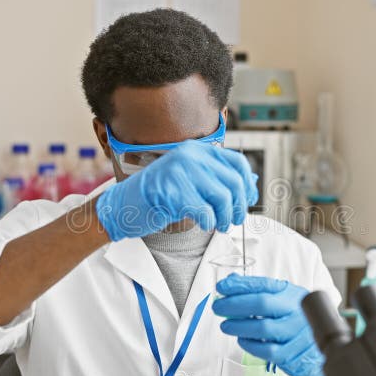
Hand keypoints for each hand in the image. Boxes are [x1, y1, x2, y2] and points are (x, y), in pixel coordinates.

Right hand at [95, 141, 257, 240]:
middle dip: (240, 205)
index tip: (248, 200)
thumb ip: (217, 179)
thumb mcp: (191, 181)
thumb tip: (252, 182)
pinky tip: (204, 224)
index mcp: (197, 150)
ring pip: (223, 198)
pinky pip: (205, 211)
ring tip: (221, 225)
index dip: (248, 184)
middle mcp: (190, 156)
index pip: (237, 162)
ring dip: (226, 217)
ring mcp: (180, 172)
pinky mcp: (173, 192)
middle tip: (235, 219)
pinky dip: (210, 222)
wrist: (124, 205)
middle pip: (233, 182)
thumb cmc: (159, 195)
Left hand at [212, 274, 326, 375]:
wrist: (323, 341)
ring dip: (238, 326)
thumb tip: (230, 282)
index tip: (222, 287)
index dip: (241, 285)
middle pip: (261, 304)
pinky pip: (267, 350)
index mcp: (290, 294)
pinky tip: (242, 340)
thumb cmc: (296, 316)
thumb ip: (257, 290)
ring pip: (262, 328)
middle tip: (218, 307)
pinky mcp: (292, 353)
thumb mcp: (282, 297)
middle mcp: (294, 311)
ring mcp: (295, 332)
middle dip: (234, 305)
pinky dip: (250, 345)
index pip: (263, 285)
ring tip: (226, 325)